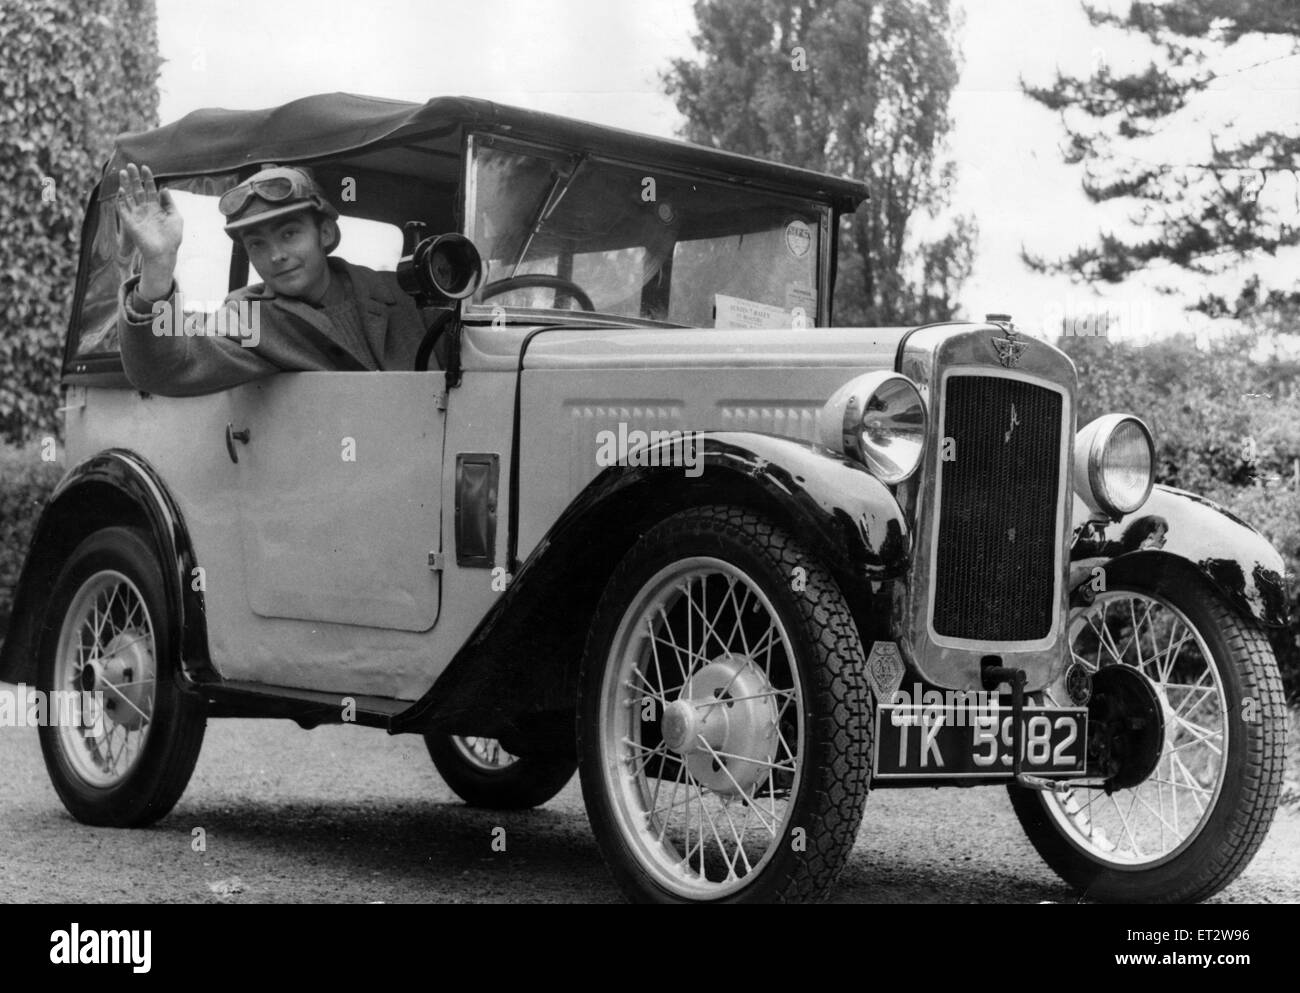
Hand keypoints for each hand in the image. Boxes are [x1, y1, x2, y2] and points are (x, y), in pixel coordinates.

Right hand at [116, 164, 182, 297]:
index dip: (148, 178)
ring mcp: (136, 215)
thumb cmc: (172, 237)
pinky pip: (123, 208)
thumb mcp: (175, 217)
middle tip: (131, 165)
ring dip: (125, 184)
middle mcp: (145, 209)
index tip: (146, 167)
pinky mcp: (130, 222)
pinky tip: (121, 189)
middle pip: (138, 190)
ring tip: (123, 172)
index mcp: (156, 208)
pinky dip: (121, 199)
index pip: (150, 189)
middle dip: (134, 178)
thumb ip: (169, 203)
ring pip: (129, 196)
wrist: (164, 252)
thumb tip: (164, 188)